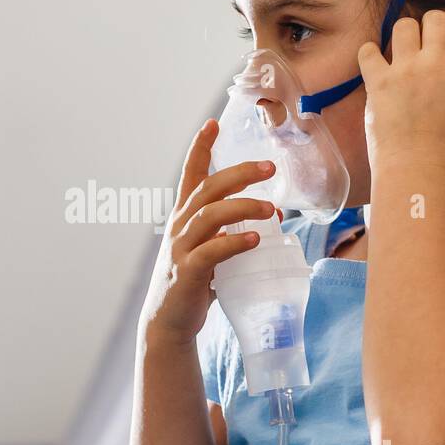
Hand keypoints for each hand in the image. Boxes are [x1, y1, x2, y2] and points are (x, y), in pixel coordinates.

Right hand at [140, 119, 276, 346]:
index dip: (200, 148)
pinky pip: (212, 252)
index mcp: (184, 216)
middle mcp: (179, 226)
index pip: (190, 174)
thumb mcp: (212, 247)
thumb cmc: (194, 280)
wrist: (169, 320)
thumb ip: (236, 228)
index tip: (213, 124)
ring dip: (243, 208)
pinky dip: (235, 244)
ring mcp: (181, 248)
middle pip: (207, 189)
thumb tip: (275, 212)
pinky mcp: (187, 272)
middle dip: (238, 173)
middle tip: (270, 168)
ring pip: (210, 216)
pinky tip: (256, 241)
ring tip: (272, 209)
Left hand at [357, 11, 444, 171]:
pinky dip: (368, 54)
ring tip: (399, 51)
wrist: (417, 168)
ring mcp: (407, 70)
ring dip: (402, 34)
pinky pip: (368, 50)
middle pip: (435, 18)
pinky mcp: (379, 81)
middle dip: (429, 25)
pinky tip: (373, 63)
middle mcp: (437, 64)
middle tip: (422, 43)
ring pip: (405, 25)